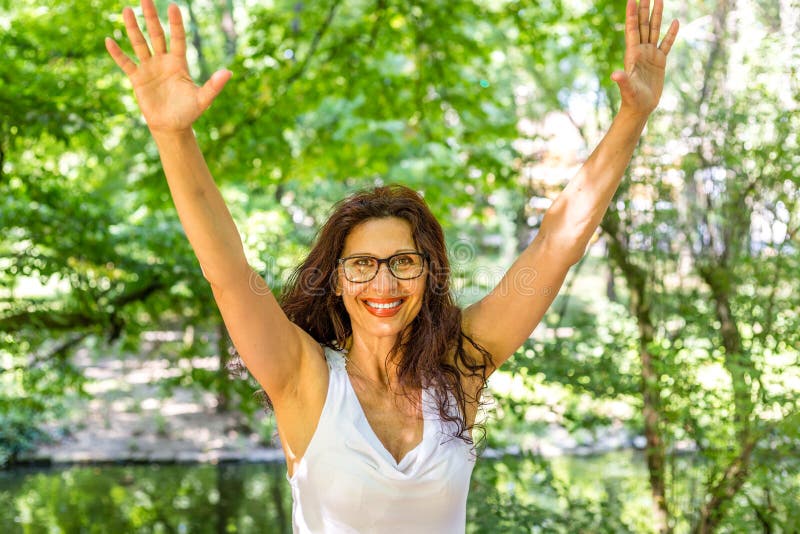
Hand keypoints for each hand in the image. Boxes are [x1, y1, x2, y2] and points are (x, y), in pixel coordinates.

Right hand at [105, 0, 230, 132]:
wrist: (172, 127)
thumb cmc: (189, 112)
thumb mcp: (203, 99)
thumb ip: (214, 85)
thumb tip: (229, 73)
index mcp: (179, 63)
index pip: (177, 38)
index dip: (176, 23)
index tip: (173, 6)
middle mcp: (163, 61)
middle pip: (157, 35)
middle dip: (151, 17)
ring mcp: (149, 68)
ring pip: (140, 44)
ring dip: (133, 28)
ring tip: (128, 10)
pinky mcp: (137, 79)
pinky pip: (126, 63)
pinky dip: (118, 54)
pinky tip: (109, 40)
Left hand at [611, 0, 678, 116]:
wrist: (640, 107)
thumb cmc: (632, 99)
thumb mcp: (628, 89)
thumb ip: (623, 81)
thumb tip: (615, 75)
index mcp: (633, 53)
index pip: (631, 29)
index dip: (631, 13)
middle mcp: (641, 51)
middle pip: (642, 24)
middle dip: (644, 8)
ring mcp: (650, 55)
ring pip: (654, 30)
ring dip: (656, 15)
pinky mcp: (660, 61)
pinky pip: (666, 44)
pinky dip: (671, 33)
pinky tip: (675, 21)